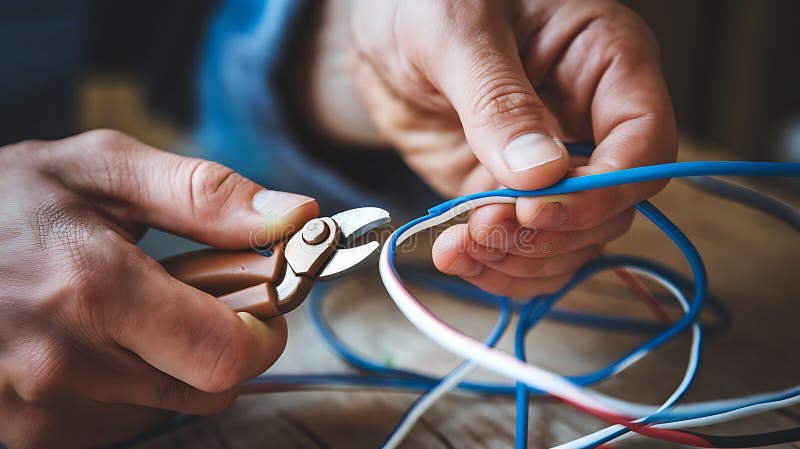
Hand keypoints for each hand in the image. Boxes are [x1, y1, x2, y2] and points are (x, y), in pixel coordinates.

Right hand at [0, 130, 317, 447]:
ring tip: (120, 313)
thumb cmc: (4, 203)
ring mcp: (38, 410)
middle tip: (182, 299)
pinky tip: (87, 344)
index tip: (255, 303)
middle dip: (217, 345)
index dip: (261, 330)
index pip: (229, 354)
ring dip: (166, 365)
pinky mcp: (24, 435)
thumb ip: (204, 194)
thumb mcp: (100, 170)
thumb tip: (297, 215)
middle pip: (207, 389)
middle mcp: (65, 364)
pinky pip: (115, 424)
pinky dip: (121, 388)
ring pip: (165, 408)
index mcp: (96, 288)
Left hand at [315, 0, 676, 297]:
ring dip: (520, 260)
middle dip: (550, 232)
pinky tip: (457, 256)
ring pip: (570, 242)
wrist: (382, 25)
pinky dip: (496, 267)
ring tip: (461, 247)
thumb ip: (498, 99)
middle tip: (486, 228)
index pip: (644, 142)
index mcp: (605, 63)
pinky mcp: (507, 195)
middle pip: (609, 206)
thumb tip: (541, 174)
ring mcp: (550, 166)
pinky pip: (524, 250)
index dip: (604, 189)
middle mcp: (587, 122)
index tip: (541, 210)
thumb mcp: (459, 32)